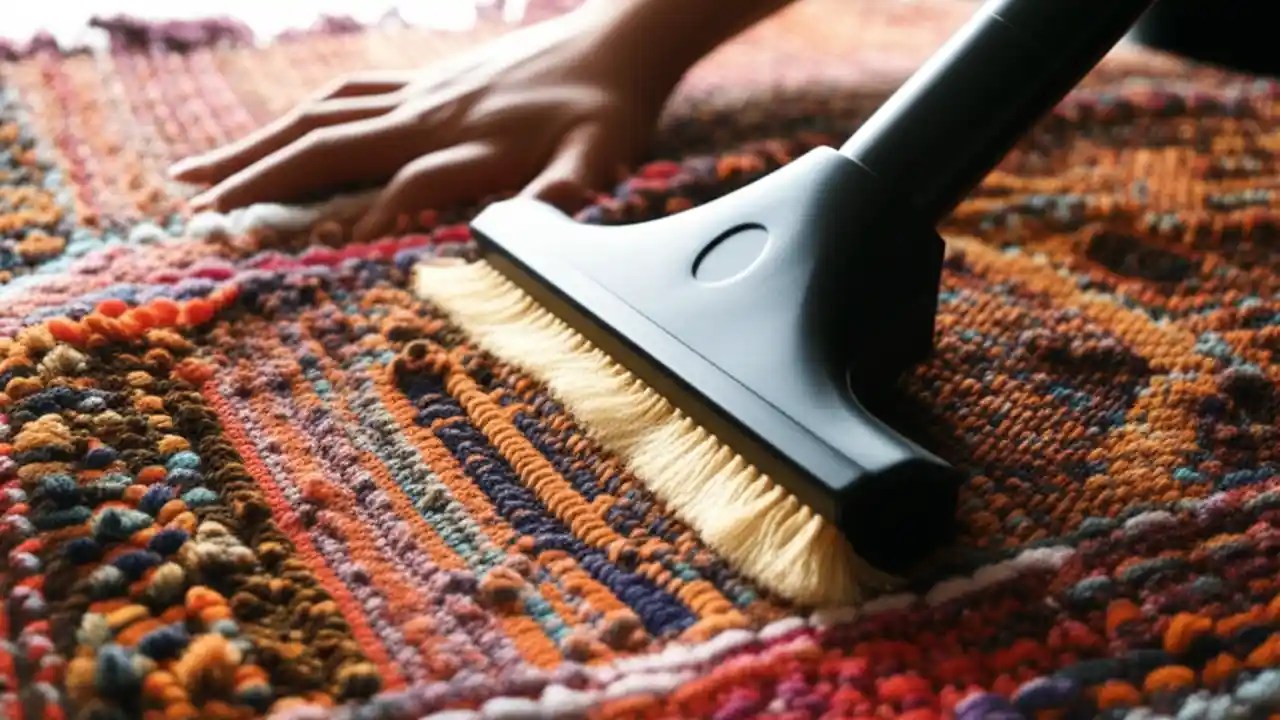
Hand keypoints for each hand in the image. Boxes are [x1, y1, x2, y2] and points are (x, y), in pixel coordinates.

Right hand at [169, 6, 685, 242]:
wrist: (617, 43)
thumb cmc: (611, 110)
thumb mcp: (602, 156)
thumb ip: (565, 191)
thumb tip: (533, 226)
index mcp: (469, 141)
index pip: (398, 187)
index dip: (357, 222)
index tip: (297, 259)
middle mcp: (429, 113)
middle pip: (326, 144)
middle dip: (258, 180)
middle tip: (194, 215)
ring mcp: (419, 94)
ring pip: (319, 116)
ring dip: (256, 145)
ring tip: (196, 173)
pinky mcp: (422, 83)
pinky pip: (343, 97)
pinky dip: (298, 118)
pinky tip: (279, 133)